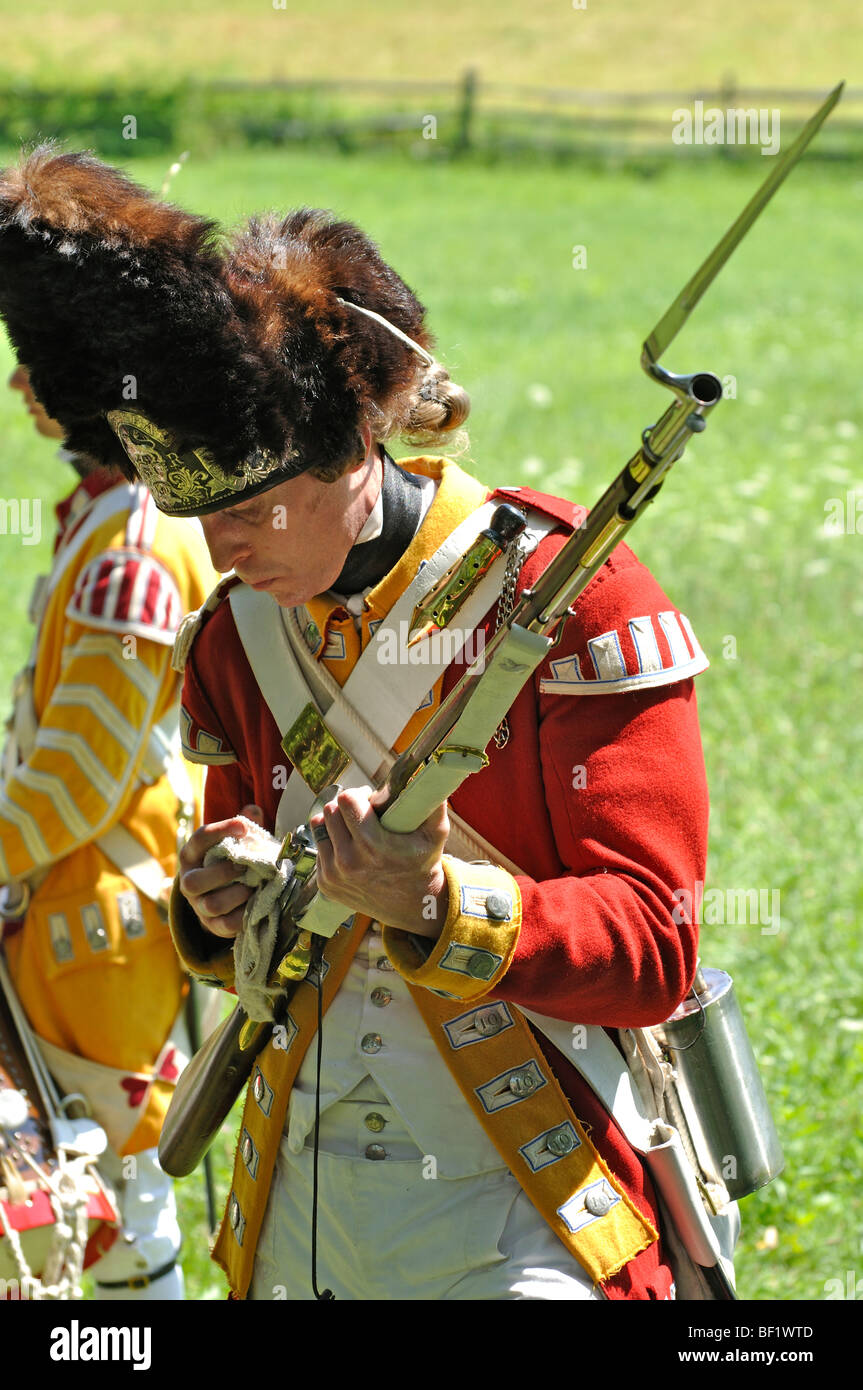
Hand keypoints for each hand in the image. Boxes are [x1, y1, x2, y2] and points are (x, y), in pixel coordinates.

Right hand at [178, 805, 265, 939]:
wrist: (219, 895)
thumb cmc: (227, 860)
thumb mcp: (232, 842)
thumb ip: (242, 826)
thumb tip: (253, 810)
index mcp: (191, 856)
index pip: (199, 839)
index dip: (220, 831)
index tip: (243, 827)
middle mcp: (189, 882)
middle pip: (195, 882)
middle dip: (223, 873)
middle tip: (245, 866)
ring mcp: (199, 906)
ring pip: (211, 905)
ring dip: (235, 895)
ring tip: (253, 887)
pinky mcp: (213, 925)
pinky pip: (226, 925)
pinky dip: (244, 915)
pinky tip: (256, 903)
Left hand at [310, 787, 448, 937]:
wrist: (412, 906)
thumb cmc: (423, 864)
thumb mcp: (435, 834)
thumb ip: (434, 803)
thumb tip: (428, 774)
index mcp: (373, 847)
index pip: (345, 802)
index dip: (357, 795)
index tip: (368, 799)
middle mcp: (348, 862)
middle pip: (329, 810)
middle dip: (346, 806)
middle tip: (362, 811)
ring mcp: (333, 875)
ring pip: (317, 826)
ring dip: (334, 822)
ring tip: (354, 827)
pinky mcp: (324, 883)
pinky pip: (318, 847)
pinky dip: (331, 842)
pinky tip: (351, 847)